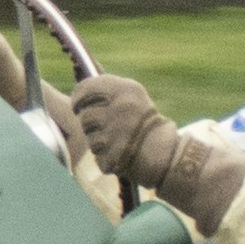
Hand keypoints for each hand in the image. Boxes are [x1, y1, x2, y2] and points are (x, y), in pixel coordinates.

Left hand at [65, 76, 244, 233]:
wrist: (167, 154)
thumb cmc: (148, 123)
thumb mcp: (134, 97)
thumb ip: (109, 89)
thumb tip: (80, 86)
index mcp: (124, 91)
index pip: (86, 88)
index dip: (78, 96)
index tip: (77, 103)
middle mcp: (118, 110)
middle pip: (84, 115)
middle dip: (90, 121)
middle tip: (103, 125)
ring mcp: (114, 135)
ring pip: (89, 136)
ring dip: (98, 139)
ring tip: (117, 139)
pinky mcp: (111, 156)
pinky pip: (97, 155)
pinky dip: (105, 156)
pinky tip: (120, 153)